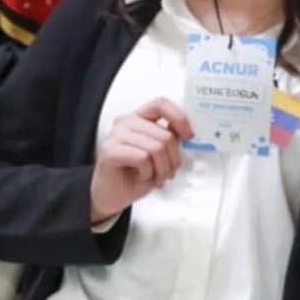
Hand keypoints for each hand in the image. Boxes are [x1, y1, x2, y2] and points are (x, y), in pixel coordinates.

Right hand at [89, 97, 192, 224]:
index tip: (189, 135)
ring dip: (162, 170)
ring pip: (156, 147)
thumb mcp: (159, 156)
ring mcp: (116, 135)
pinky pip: (142, 158)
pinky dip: (148, 172)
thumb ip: (169, 139)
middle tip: (168, 173)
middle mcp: (126, 122)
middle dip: (173, 160)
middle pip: (165, 135)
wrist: (112, 196)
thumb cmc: (134, 176)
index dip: (179, 117)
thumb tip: (186, 132)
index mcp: (139, 118)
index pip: (161, 104)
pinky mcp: (110, 151)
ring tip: (156, 178)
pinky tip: (142, 176)